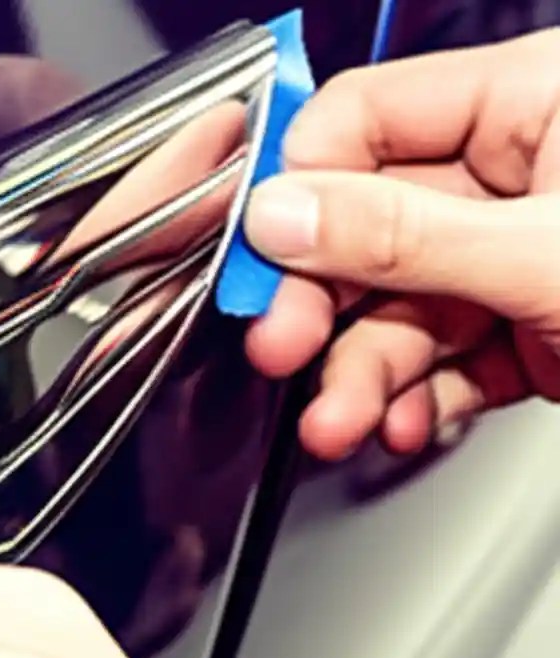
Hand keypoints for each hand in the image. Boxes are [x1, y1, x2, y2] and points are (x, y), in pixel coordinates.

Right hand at [243, 30, 559, 460]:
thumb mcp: (547, 252)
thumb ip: (403, 234)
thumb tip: (285, 214)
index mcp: (530, 104)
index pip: (367, 118)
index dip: (301, 182)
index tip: (258, 245)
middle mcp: (518, 176)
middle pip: (369, 225)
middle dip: (326, 300)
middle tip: (284, 345)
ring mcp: (520, 258)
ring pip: (402, 305)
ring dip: (363, 370)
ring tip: (345, 417)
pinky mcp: (532, 329)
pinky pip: (445, 357)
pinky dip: (417, 398)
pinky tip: (402, 422)